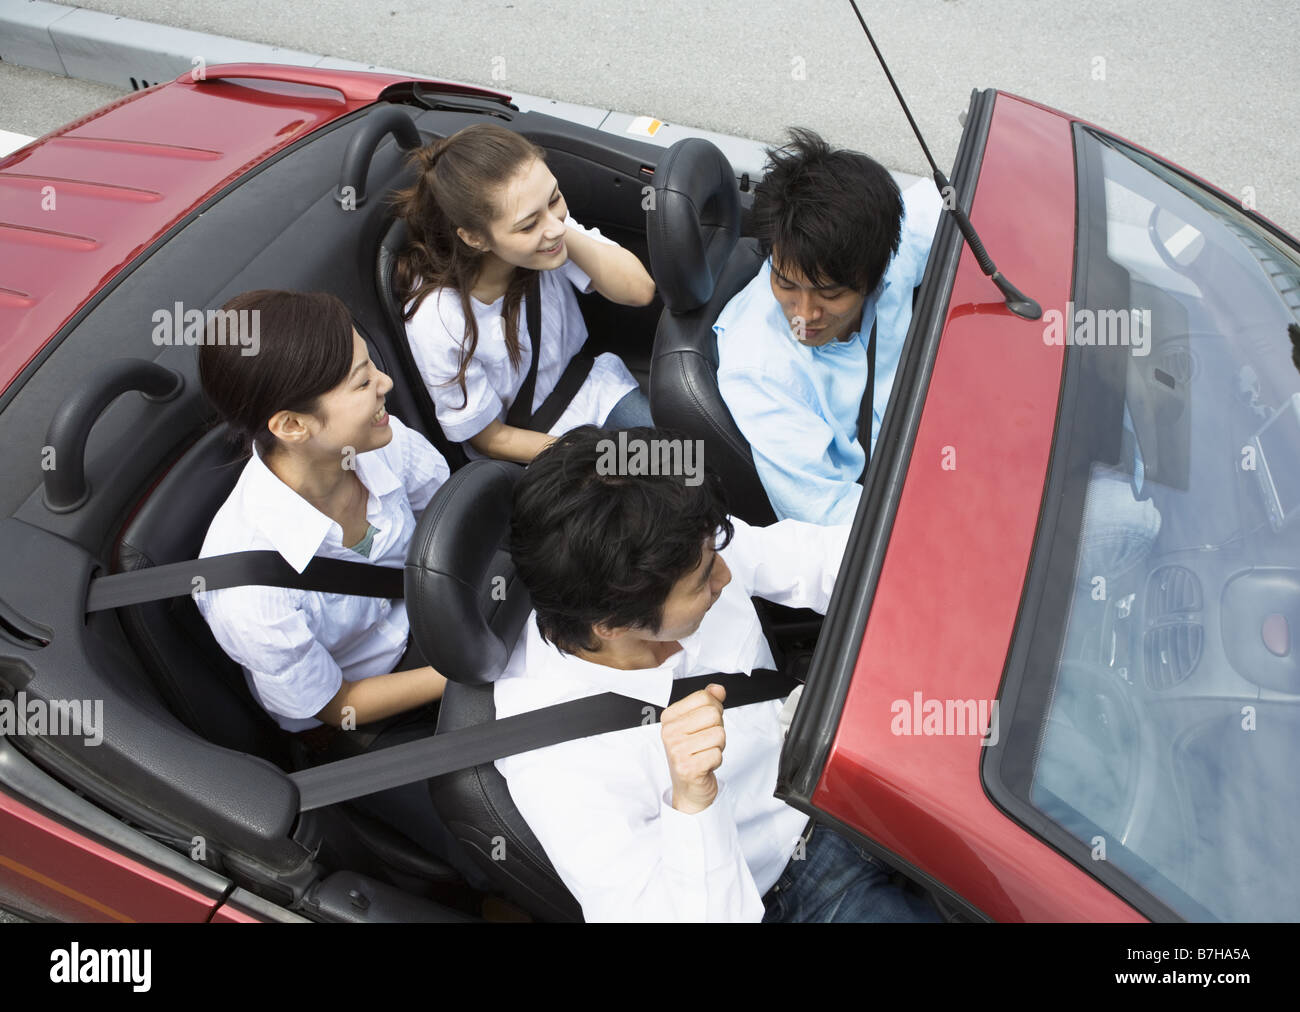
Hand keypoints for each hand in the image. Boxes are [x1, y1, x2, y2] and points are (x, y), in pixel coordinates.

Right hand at [661, 684, 726, 813]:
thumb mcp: (698, 723)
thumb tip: (718, 689)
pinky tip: (705, 765)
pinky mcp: (687, 768)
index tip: (704, 725)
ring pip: (719, 734)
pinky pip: (717, 754)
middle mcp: (669, 732)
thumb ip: (708, 702)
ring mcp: (676, 750)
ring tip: (705, 753)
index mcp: (669, 717)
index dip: (714, 710)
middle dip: (718, 728)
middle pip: (713, 714)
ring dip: (718, 746)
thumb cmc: (693, 753)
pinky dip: (716, 761)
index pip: (704, 697)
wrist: (689, 788)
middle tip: (706, 742)